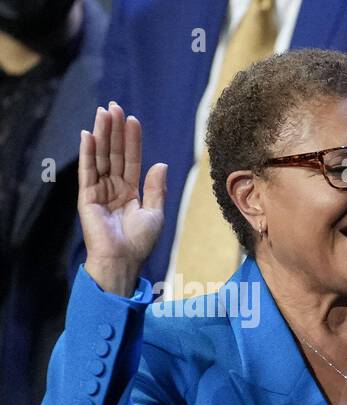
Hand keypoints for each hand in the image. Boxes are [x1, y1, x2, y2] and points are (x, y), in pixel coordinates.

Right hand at [79, 102, 166, 295]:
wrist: (124, 259)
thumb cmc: (140, 241)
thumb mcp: (155, 212)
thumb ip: (156, 188)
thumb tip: (161, 164)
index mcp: (130, 191)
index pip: (131, 159)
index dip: (132, 140)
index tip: (133, 120)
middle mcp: (113, 187)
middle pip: (114, 153)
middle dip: (115, 130)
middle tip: (115, 106)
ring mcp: (99, 190)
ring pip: (101, 156)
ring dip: (101, 134)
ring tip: (103, 112)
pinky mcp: (87, 196)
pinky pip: (87, 170)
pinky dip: (87, 152)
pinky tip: (88, 135)